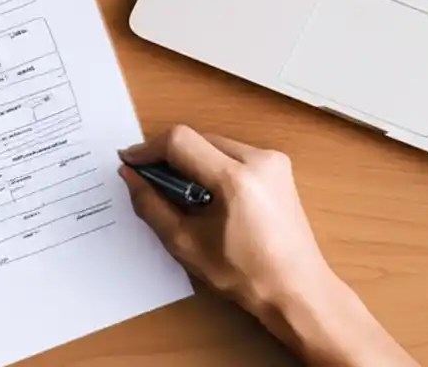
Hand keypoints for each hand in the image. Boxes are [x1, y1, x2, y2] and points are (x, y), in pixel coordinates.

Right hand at [120, 125, 417, 366]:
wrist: (297, 288)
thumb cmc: (246, 275)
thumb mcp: (187, 245)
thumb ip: (152, 206)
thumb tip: (131, 176)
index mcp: (236, 179)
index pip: (180, 141)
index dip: (148, 149)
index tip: (129, 162)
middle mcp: (259, 160)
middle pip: (197, 138)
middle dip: (169, 156)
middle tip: (150, 183)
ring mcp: (273, 160)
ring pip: (214, 144)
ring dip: (191, 160)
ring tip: (180, 194)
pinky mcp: (279, 166)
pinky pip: (233, 153)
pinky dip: (212, 164)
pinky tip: (207, 193)